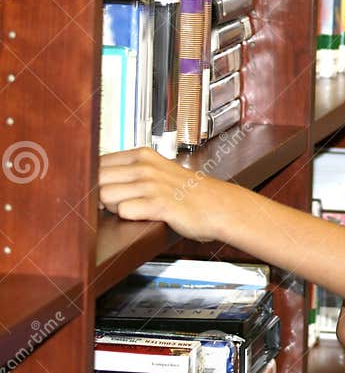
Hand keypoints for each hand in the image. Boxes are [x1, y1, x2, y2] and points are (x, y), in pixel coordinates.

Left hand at [99, 147, 232, 241]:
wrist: (220, 206)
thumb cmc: (189, 193)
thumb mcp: (159, 172)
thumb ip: (131, 172)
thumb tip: (97, 181)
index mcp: (143, 155)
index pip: (98, 163)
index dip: (95, 181)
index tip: (104, 191)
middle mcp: (145, 166)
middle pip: (97, 180)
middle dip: (99, 196)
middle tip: (118, 204)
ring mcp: (152, 184)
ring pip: (105, 196)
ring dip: (113, 208)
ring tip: (135, 210)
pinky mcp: (159, 204)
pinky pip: (124, 211)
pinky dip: (128, 218)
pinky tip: (144, 216)